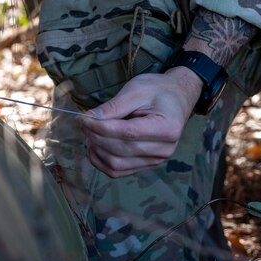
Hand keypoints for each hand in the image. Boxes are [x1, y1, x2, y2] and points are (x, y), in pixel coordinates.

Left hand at [81, 68, 201, 177]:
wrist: (176, 98)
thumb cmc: (158, 90)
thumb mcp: (136, 90)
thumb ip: (114, 106)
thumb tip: (90, 118)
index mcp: (167, 128)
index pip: (128, 133)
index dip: (101, 127)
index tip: (83, 119)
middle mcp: (164, 149)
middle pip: (121, 149)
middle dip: (96, 136)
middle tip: (84, 122)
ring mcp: (156, 160)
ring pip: (117, 164)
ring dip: (97, 150)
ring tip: (89, 133)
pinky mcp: (147, 164)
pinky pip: (119, 171)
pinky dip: (102, 161)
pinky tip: (94, 147)